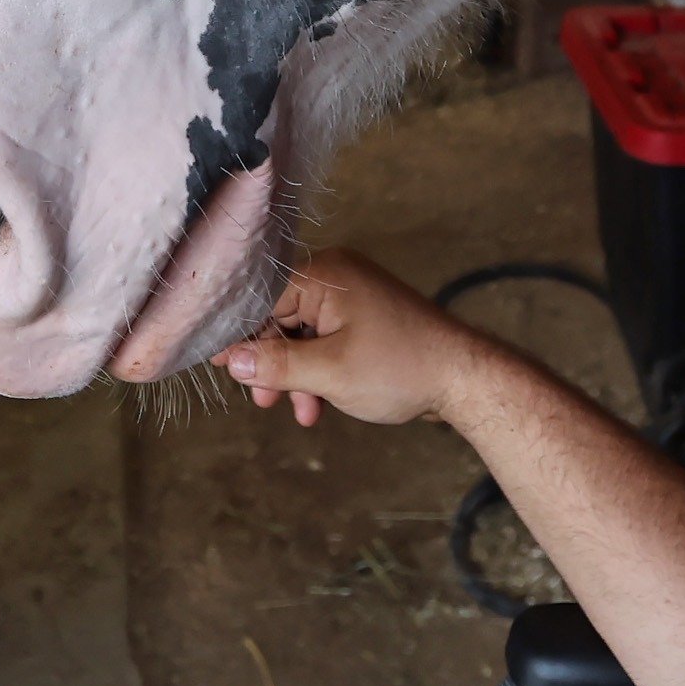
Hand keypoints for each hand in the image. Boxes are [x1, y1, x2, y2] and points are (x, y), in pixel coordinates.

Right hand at [216, 249, 490, 429]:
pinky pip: (325, 339)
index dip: (239, 332)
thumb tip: (232, 360)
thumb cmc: (401, 368)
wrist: (465, 379)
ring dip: (295, 374)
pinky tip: (318, 404)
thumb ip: (275, 364)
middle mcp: (337, 277)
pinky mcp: (365, 318)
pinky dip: (318, 370)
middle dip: (270, 361)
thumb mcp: (328, 372)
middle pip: (280, 315)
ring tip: (298, 411)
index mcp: (326, 275)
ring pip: (302, 333)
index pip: (261, 296)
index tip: (219, 363)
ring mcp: (353, 297)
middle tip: (261, 399)